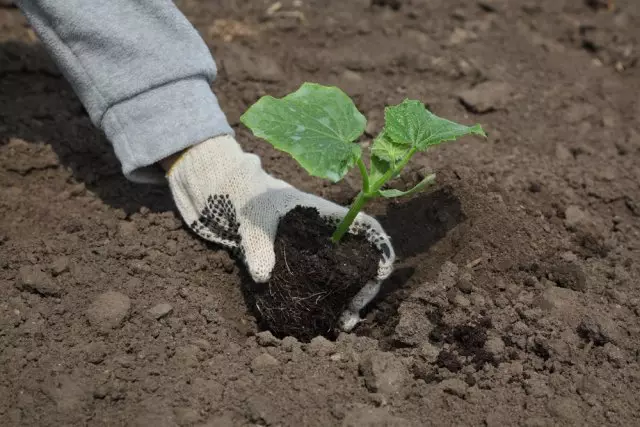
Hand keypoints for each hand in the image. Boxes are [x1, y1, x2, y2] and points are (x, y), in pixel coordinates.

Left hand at [164, 135, 394, 330]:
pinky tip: (326, 318)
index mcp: (327, 215)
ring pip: (349, 273)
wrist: (234, 197)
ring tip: (343, 324)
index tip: (379, 275)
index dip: (381, 248)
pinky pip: (328, 281)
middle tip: (352, 315)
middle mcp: (330, 233)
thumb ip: (258, 246)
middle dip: (365, 286)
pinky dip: (333, 299)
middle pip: (364, 257)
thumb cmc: (250, 200)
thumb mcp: (253, 221)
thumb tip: (263, 276)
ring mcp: (321, 249)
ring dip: (351, 298)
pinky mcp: (308, 263)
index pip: (367, 227)